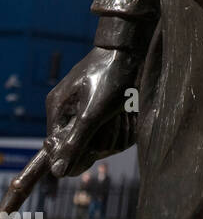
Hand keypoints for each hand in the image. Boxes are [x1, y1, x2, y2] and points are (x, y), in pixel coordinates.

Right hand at [45, 47, 138, 177]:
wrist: (130, 46)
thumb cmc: (110, 76)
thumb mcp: (92, 114)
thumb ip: (75, 143)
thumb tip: (57, 173)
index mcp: (57, 108)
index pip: (57, 149)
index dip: (77, 154)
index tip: (94, 149)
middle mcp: (66, 107)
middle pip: (79, 143)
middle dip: (101, 137)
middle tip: (113, 118)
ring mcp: (82, 103)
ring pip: (97, 134)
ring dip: (114, 129)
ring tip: (123, 110)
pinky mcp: (99, 100)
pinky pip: (107, 124)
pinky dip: (119, 121)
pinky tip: (128, 109)